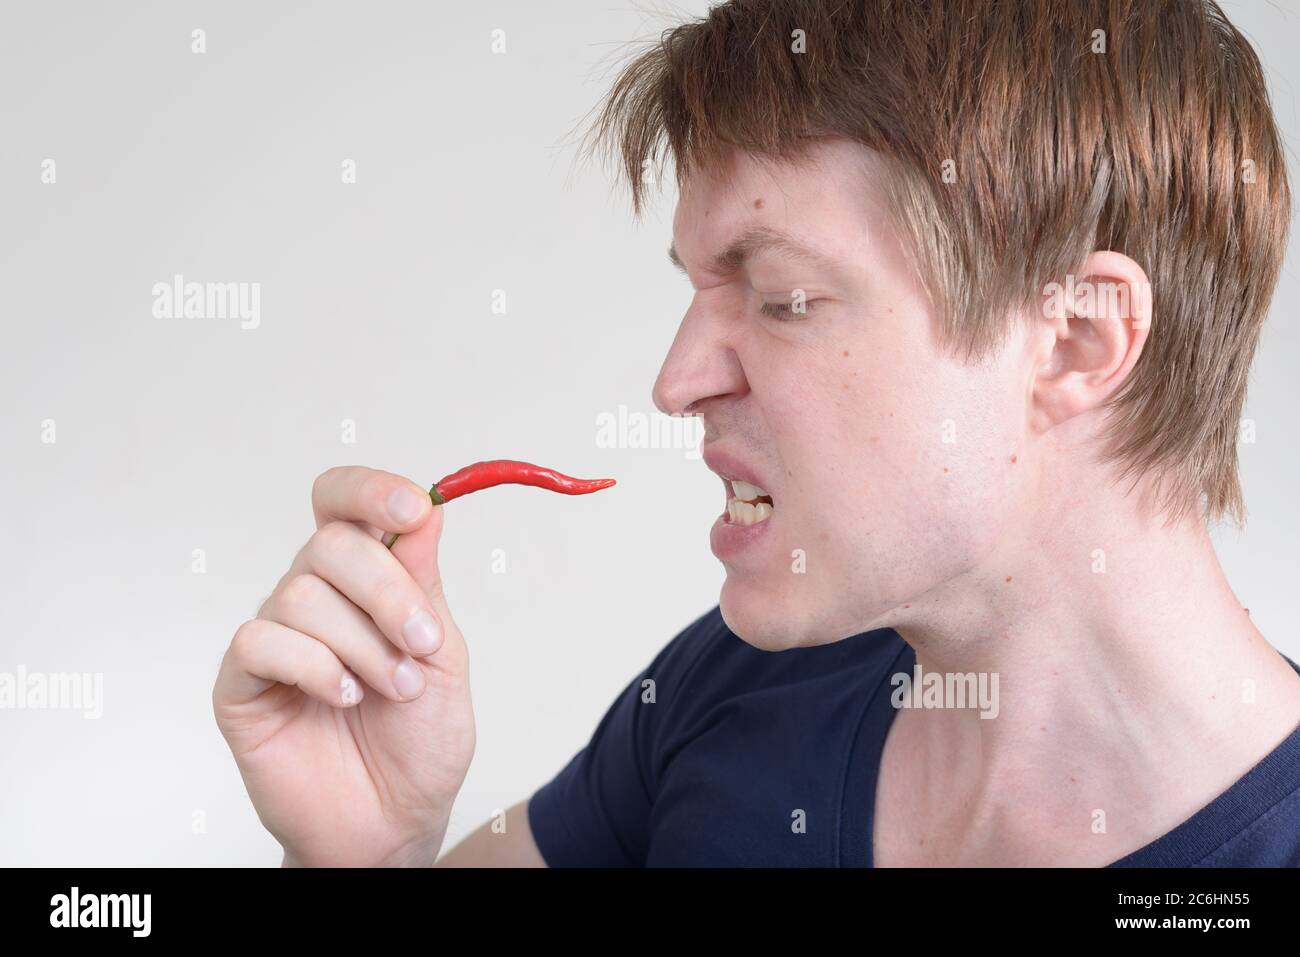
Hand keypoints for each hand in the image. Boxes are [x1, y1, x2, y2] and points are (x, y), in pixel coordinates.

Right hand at [212, 466, 474, 865]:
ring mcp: (275, 637)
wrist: (395, 820)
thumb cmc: (419, 740)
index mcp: (363, 580)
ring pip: (301, 595)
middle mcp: (314, 597)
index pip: (344, 503)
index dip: (371, 491)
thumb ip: (424, 582)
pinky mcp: (242, 682)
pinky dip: (316, 668)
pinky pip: (262, 642)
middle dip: (388, 592)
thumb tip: (423, 507)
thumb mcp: (442, 652)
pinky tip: (344, 699)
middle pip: (330, 544)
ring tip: (393, 689)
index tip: (414, 508)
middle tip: (423, 645)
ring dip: (364, 645)